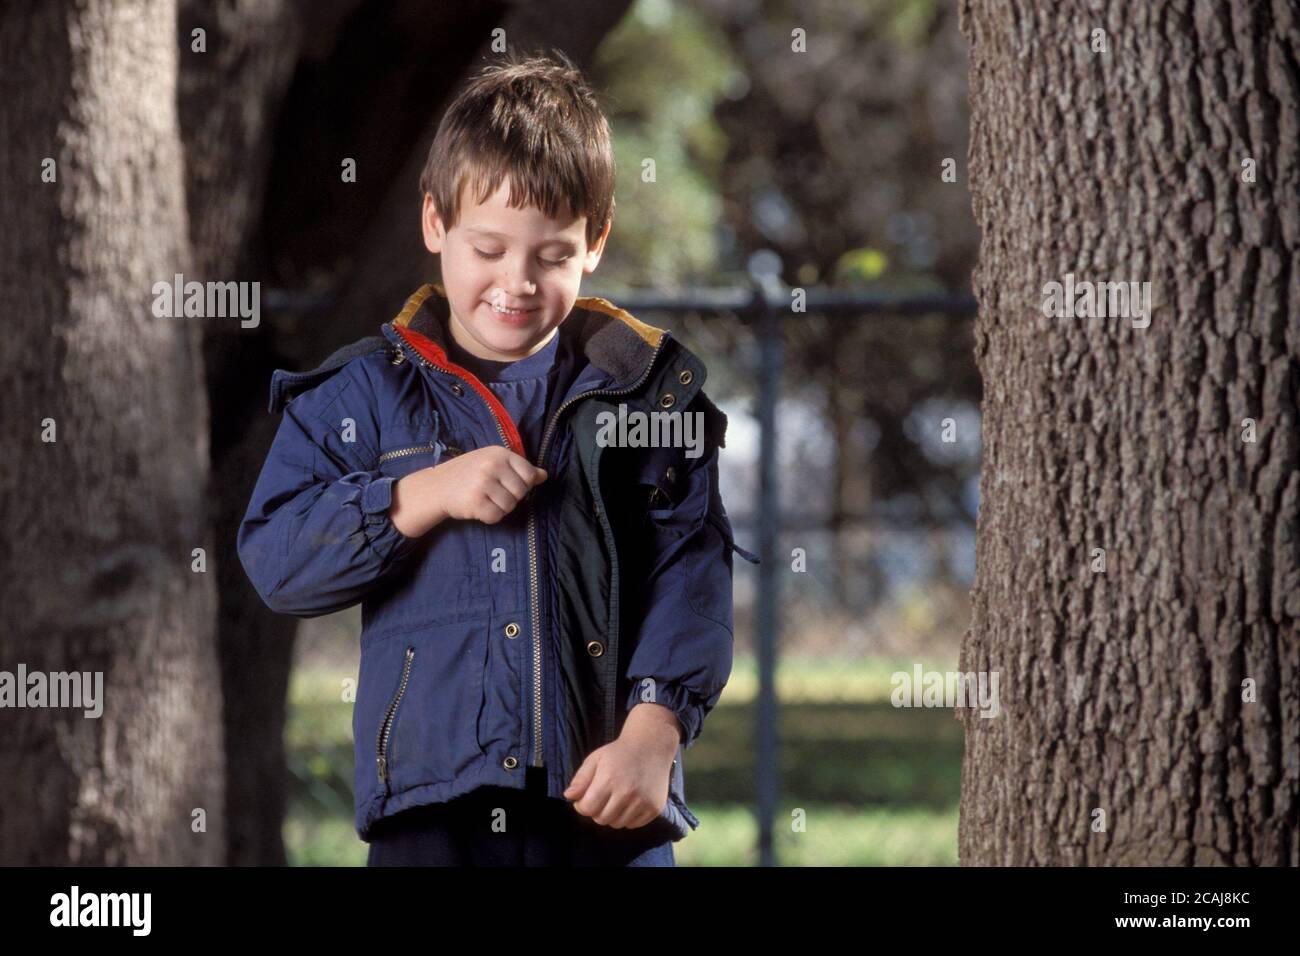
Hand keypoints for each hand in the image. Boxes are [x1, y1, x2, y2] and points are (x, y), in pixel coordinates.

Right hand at [391, 446, 545, 536]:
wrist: (437, 486)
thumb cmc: (469, 474)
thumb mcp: (494, 463)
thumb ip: (519, 468)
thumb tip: (544, 475)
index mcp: (499, 453)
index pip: (529, 474)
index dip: (523, 485)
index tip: (508, 485)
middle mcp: (491, 465)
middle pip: (521, 492)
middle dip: (511, 498)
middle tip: (493, 494)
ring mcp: (482, 483)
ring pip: (510, 506)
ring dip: (500, 508)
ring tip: (485, 500)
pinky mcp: (474, 501)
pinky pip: (496, 516)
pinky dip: (489, 517)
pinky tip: (478, 508)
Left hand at [563, 703, 679, 827]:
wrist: (651, 746)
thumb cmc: (619, 753)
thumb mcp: (595, 759)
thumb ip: (580, 778)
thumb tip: (568, 796)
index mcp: (609, 779)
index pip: (587, 809)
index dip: (582, 806)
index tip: (585, 799)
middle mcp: (627, 792)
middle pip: (602, 819)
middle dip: (596, 811)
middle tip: (601, 798)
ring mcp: (643, 802)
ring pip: (617, 824)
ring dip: (612, 816)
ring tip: (615, 800)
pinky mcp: (654, 808)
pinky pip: (633, 825)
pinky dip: (628, 818)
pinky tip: (629, 803)